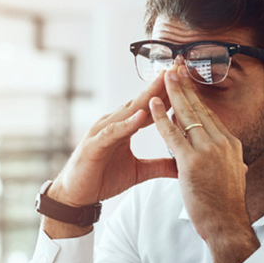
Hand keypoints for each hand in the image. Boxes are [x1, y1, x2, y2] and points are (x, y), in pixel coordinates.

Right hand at [46, 73, 176, 236]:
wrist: (76, 196)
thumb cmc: (103, 179)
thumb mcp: (139, 172)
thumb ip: (160, 165)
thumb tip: (181, 165)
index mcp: (125, 126)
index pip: (151, 106)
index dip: (169, 92)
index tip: (187, 78)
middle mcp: (114, 123)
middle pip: (141, 101)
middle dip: (160, 84)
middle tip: (177, 66)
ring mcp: (103, 131)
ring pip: (128, 111)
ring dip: (146, 97)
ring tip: (163, 83)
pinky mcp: (94, 145)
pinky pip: (113, 132)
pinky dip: (127, 124)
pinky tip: (140, 116)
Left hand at [149, 63, 259, 262]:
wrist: (228, 226)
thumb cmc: (226, 208)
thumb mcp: (232, 177)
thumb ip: (229, 164)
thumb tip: (233, 161)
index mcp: (231, 145)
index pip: (211, 115)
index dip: (197, 97)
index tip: (188, 81)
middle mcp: (222, 143)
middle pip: (200, 108)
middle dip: (186, 86)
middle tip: (175, 66)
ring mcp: (208, 151)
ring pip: (187, 115)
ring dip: (173, 93)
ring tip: (163, 76)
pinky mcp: (192, 162)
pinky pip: (173, 134)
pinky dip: (161, 117)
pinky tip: (152, 104)